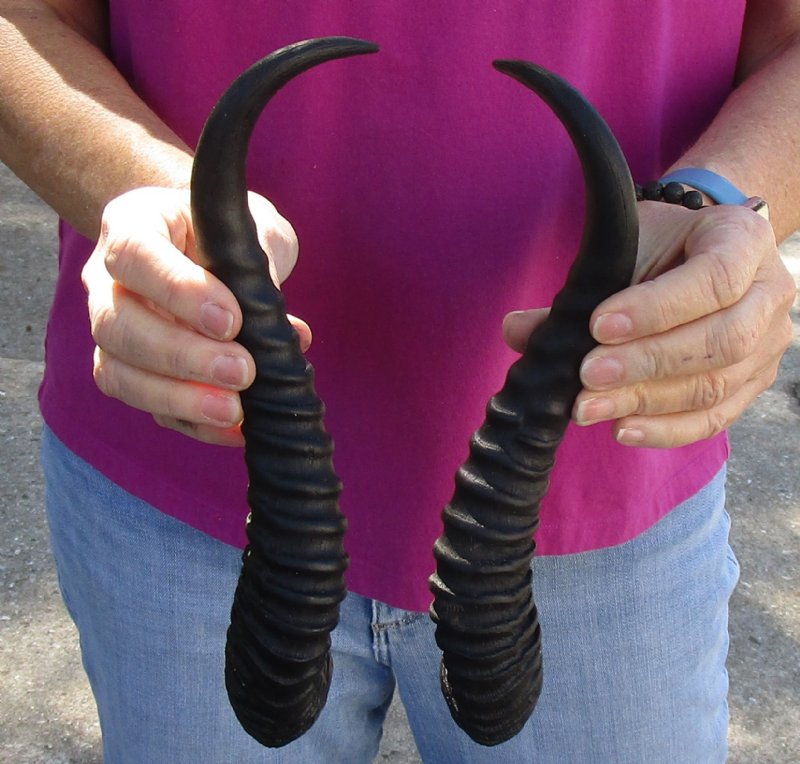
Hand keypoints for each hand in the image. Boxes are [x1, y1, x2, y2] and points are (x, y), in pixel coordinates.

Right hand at [82, 186, 308, 445]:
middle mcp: (107, 281)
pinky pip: (147, 407)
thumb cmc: (228, 234)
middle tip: (242, 371)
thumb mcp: (252, 227)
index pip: (133, 254)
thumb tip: (288, 333)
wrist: (206, 245)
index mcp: (133, 226)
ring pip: (119, 374)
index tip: (231, 320)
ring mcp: (113, 331)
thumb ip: (262, 267)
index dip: (178, 291)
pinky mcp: (132, 373)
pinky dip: (192, 423)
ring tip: (235, 410)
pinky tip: (236, 428)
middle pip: (117, 326)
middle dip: (182, 357)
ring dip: (178, 399)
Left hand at [504, 202, 796, 447]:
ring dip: (646, 401)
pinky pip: (715, 418)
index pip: (713, 279)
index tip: (597, 326)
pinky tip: (622, 429)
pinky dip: (666, 430)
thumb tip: (516, 331)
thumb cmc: (661, 244)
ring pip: (716, 386)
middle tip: (586, 377)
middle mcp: (771, 292)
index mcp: (744, 239)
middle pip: (720, 341)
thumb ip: (579, 288)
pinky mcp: (753, 384)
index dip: (655, 309)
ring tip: (588, 408)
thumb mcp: (624, 247)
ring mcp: (769, 344)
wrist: (700, 250)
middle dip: (645, 364)